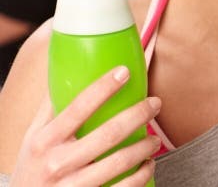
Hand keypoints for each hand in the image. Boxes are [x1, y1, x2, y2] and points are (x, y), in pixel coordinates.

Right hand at [10, 66, 160, 185]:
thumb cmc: (32, 167)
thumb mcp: (32, 139)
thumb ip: (51, 109)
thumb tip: (68, 72)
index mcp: (44, 141)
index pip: (77, 108)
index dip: (103, 88)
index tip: (124, 72)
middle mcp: (57, 163)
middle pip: (108, 134)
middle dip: (137, 114)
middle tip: (155, 103)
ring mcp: (72, 186)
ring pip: (120, 162)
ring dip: (144, 146)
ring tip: (154, 138)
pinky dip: (142, 174)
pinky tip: (148, 165)